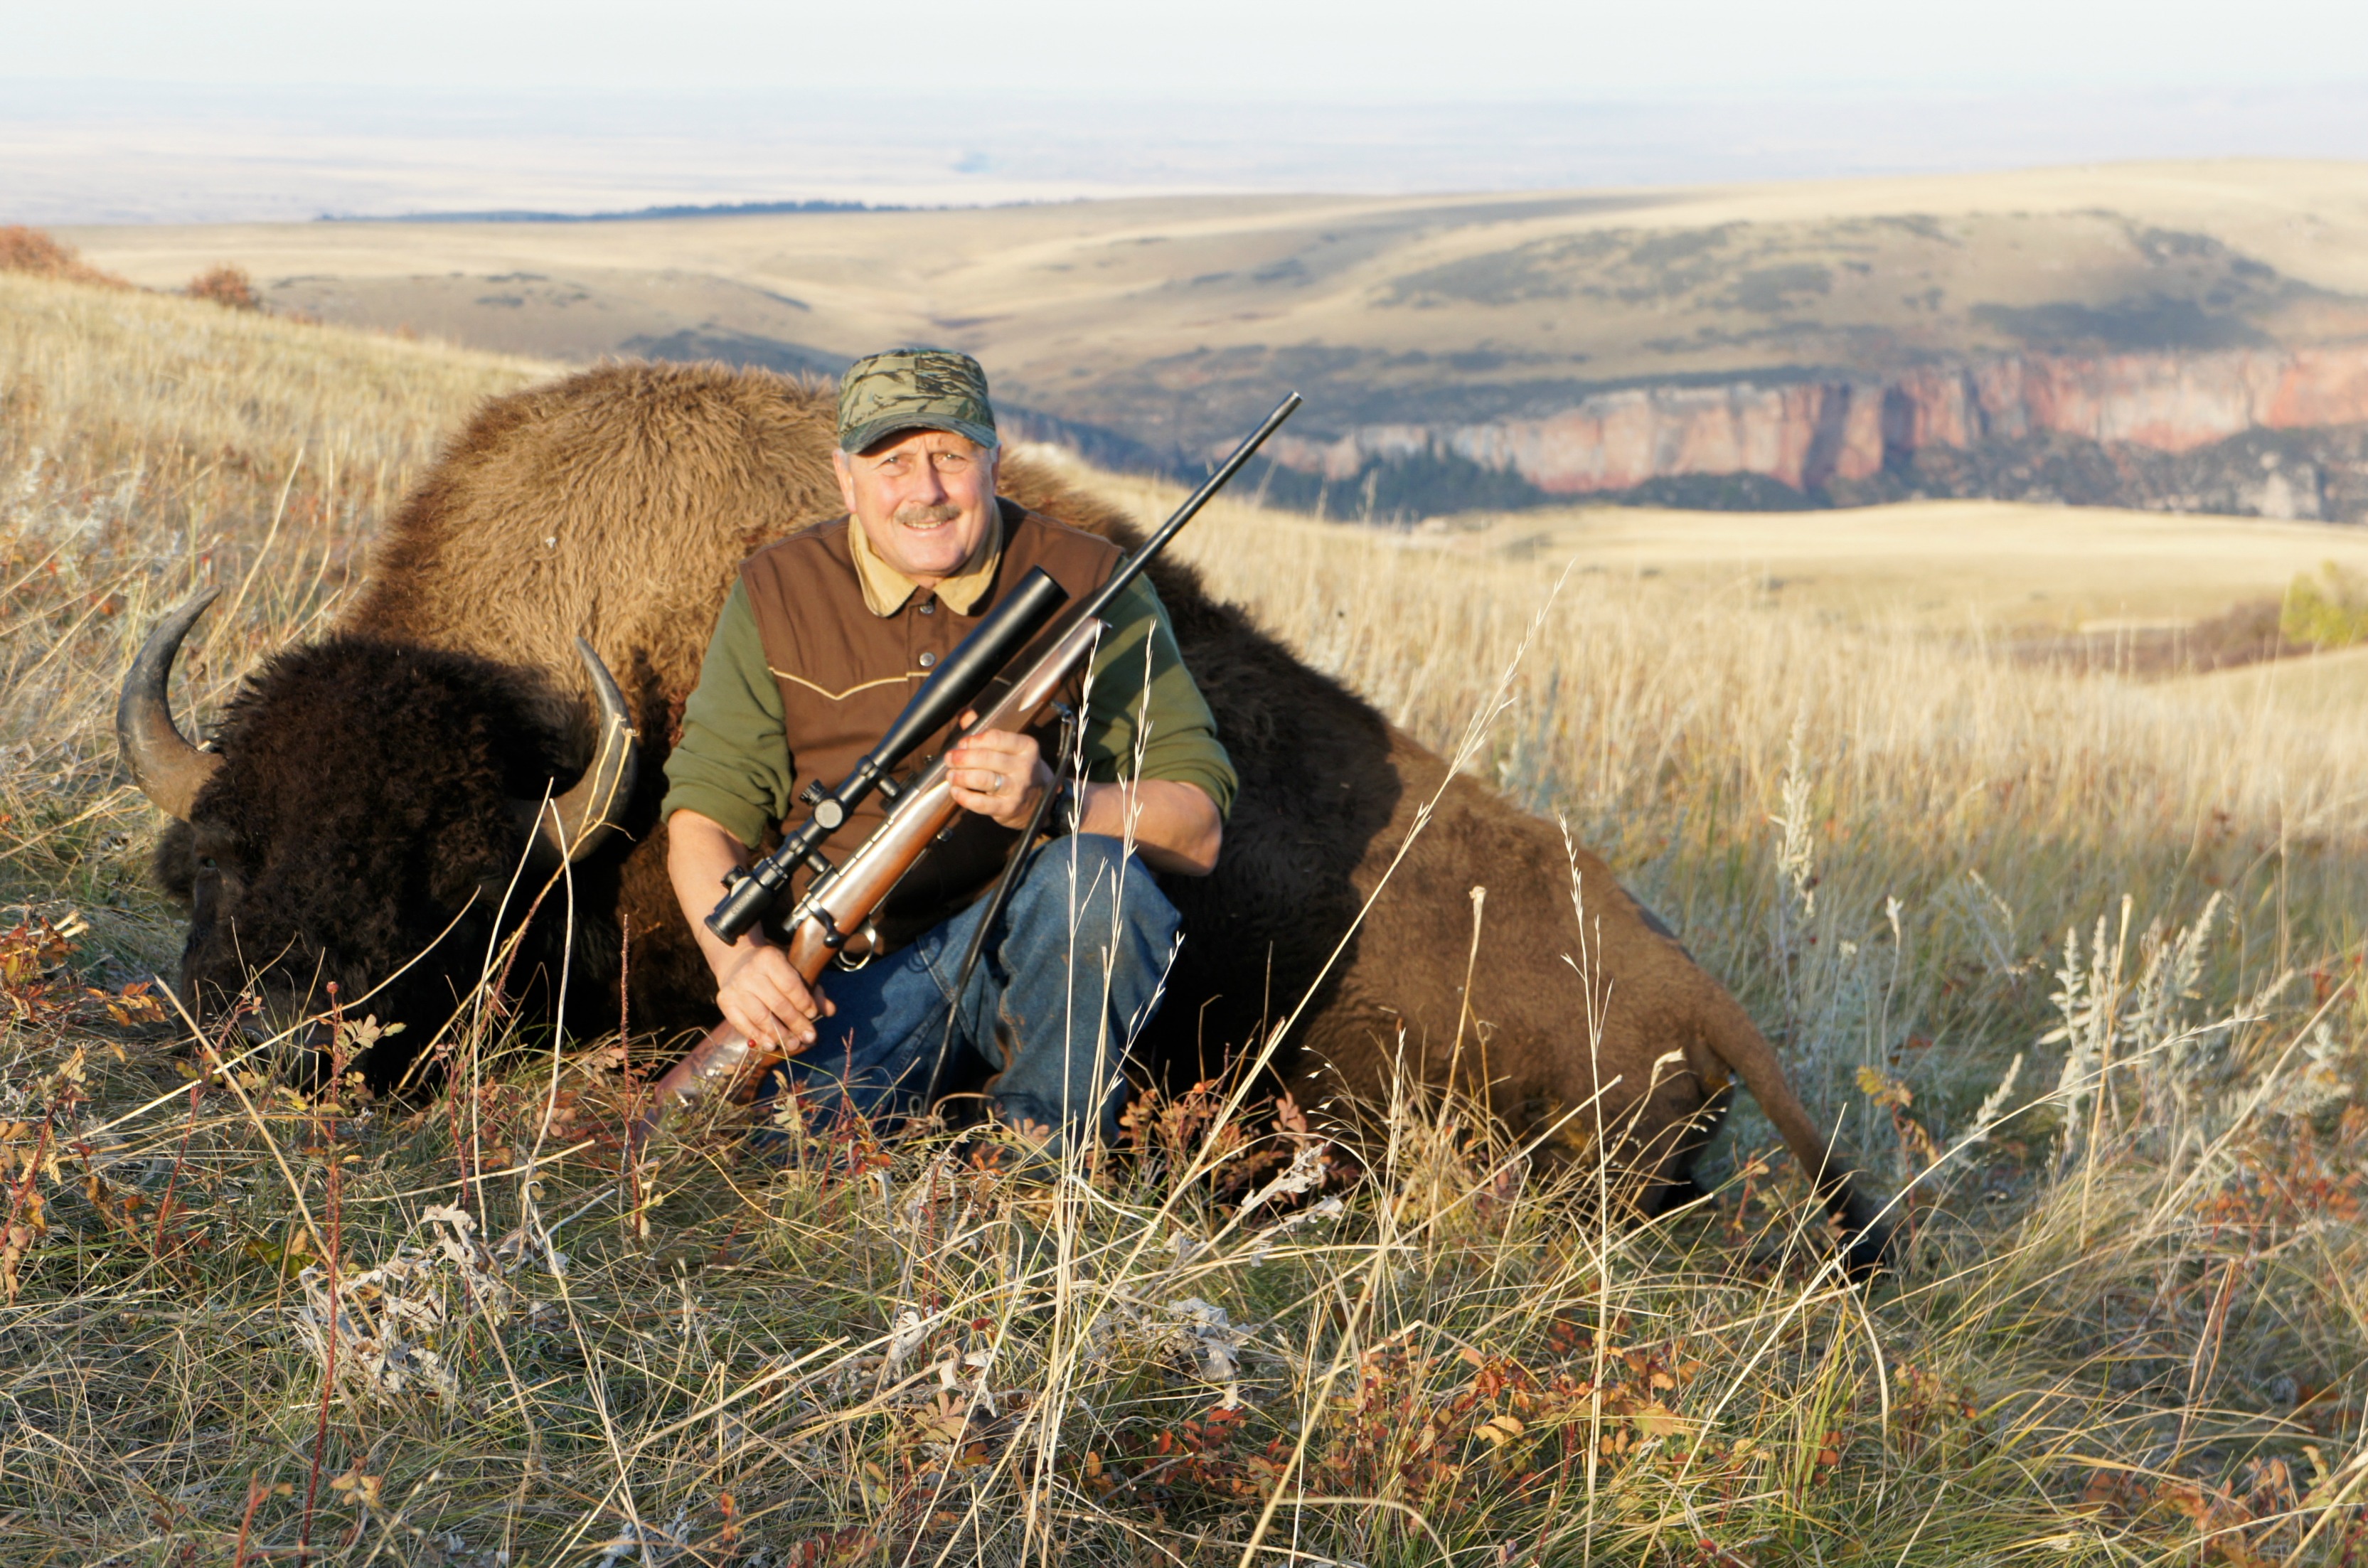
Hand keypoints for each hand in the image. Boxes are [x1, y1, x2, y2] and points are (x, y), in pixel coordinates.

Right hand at [715, 942, 834, 1053]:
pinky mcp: (724, 1002)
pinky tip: (771, 1045)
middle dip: (796, 1023)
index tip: (813, 1015)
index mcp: (769, 958)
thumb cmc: (773, 971)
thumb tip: (830, 1011)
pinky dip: (758, 1037)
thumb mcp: (792, 972)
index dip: (804, 1003)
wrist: (737, 964)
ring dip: (780, 1035)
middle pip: (778, 1004)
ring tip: (793, 1045)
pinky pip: (743, 1025)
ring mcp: (735, 988)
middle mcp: (750, 972)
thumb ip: (812, 990)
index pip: (791, 985)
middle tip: (809, 1037)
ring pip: (761, 1018)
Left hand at [947, 724, 1052, 831]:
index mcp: (1026, 747)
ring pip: (982, 779)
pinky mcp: (1008, 808)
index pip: (995, 738)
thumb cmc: (1018, 769)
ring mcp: (1017, 789)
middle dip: (961, 758)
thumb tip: (964, 712)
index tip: (962, 744)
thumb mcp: (1011, 748)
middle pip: (985, 758)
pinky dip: (963, 797)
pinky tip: (956, 791)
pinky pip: (980, 803)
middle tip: (949, 758)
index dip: (973, 740)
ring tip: (951, 775)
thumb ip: (987, 731)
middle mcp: (1024, 767)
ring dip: (960, 776)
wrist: (1040, 800)